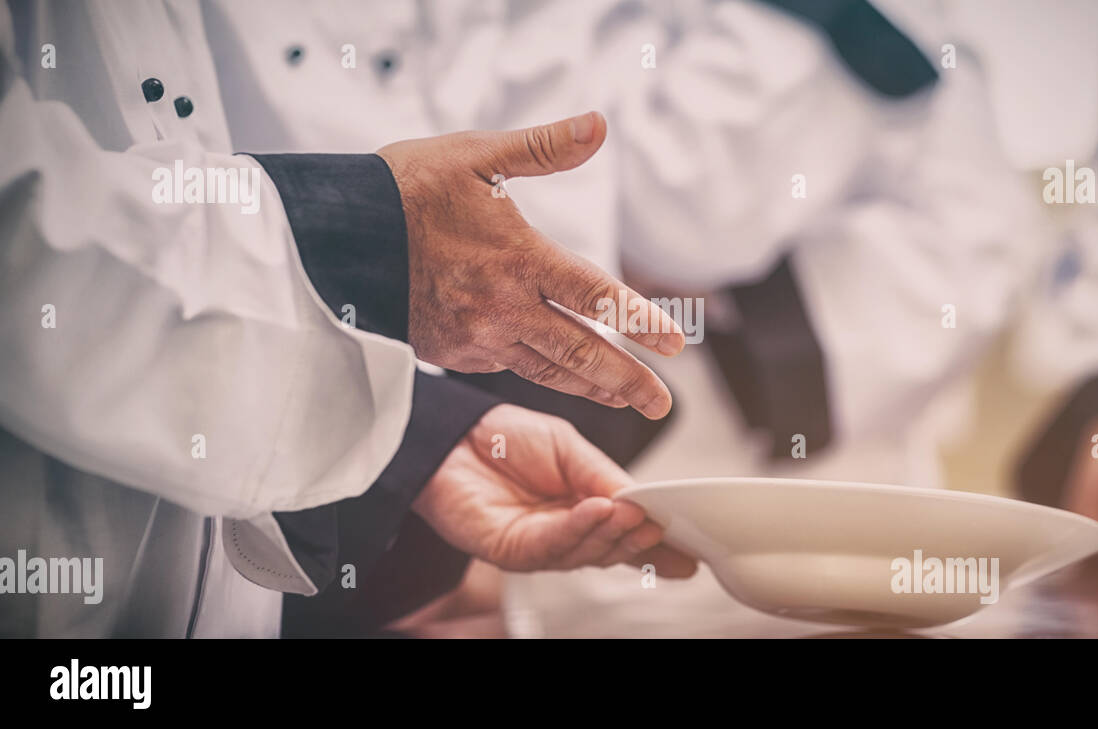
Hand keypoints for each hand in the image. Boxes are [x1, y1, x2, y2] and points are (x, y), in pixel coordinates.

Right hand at [377, 112, 684, 419]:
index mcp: (517, 259)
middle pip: (578, 353)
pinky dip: (539, 373)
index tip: (676, 345)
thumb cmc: (404, 189)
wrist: (331, 238)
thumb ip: (543, 147)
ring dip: (590, 388)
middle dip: (626, 381)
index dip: (639, 321)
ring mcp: (475, 336)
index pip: (594, 297)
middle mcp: (501, 307)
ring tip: (623, 400)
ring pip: (545, 370)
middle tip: (663, 405)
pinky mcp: (450, 350)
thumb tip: (598, 126)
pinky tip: (558, 374)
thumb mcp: (474, 155)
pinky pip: (505, 365)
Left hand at [412, 404, 697, 575]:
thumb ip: (603, 475)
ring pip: (587, 552)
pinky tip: (596, 509)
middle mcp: (567, 533)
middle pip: (613, 549)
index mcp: (586, 508)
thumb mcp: (569, 448)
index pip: (629, 531)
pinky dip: (579, 527)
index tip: (693, 548)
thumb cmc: (505, 437)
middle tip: (664, 525)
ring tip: (632, 511)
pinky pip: (552, 545)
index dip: (660, 542)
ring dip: (613, 533)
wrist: (452, 434)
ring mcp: (540, 546)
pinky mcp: (511, 551)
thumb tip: (642, 500)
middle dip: (641, 539)